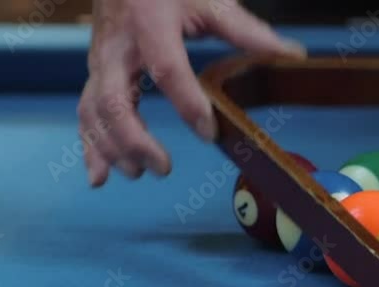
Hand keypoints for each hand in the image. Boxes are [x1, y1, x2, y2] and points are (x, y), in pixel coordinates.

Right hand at [79, 0, 304, 186]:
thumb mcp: (209, 1)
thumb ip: (248, 32)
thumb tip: (292, 54)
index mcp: (150, 24)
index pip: (167, 69)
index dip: (187, 103)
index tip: (209, 132)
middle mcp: (118, 47)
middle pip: (113, 100)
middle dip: (134, 140)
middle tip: (164, 167)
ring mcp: (101, 63)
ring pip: (94, 111)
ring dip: (112, 148)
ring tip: (139, 174)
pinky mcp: (95, 74)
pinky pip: (86, 112)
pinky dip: (89, 146)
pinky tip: (100, 176)